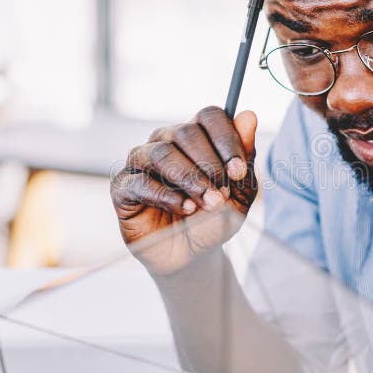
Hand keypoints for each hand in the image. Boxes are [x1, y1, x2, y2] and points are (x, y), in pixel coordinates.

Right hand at [111, 106, 257, 274]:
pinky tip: (185, 209)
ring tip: (207, 203)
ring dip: (190, 179)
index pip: (209, 116)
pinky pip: (140, 182)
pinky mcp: (123, 188)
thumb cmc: (214, 220)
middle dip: (210, 165)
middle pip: (186, 132)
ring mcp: (140, 163)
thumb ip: (244, 158)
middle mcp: (165, 142)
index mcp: (196, 137)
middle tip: (222, 194)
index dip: (227, 140)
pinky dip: (167, 196)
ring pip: (162, 152)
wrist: (192, 257)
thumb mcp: (240, 194)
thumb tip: (249, 116)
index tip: (238, 171)